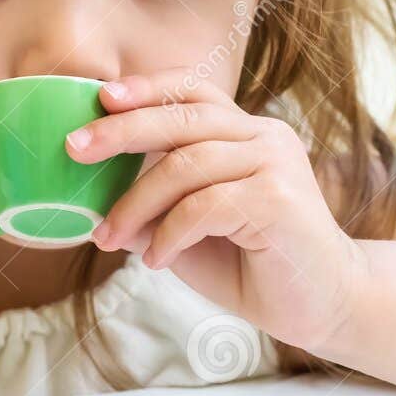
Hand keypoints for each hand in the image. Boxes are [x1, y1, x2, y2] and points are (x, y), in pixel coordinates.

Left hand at [65, 69, 366, 351]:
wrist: (321, 307)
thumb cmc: (256, 266)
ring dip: (136, 202)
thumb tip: (94, 200)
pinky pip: (205, 205)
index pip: (194, 91)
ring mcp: (276, 164)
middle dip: (122, 130)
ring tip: (109, 237)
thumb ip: (157, 206)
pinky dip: (170, 233)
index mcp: (249, 133)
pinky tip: (156, 261)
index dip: (146, 89)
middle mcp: (266, 137)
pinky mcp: (279, 200)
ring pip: (186, 164)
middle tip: (73, 149)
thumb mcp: (193, 230)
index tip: (100, 98)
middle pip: (183, 116)